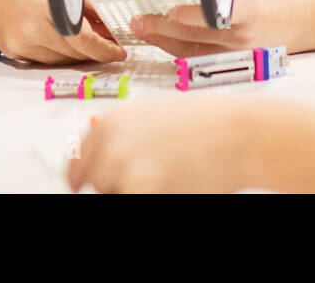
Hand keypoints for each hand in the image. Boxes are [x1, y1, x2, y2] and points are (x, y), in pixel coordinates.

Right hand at [0, 0, 126, 64]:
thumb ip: (87, 1)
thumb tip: (111, 20)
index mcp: (50, 8)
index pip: (85, 41)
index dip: (106, 50)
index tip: (121, 52)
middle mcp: (34, 30)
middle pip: (75, 54)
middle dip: (96, 52)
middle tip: (111, 46)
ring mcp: (21, 43)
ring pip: (60, 60)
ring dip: (77, 54)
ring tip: (89, 42)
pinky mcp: (12, 49)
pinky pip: (42, 59)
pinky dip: (57, 53)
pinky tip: (63, 40)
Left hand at [68, 99, 261, 192]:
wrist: (238, 134)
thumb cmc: (207, 123)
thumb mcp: (153, 117)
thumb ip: (124, 135)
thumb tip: (105, 155)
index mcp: (110, 122)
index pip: (76, 161)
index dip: (84, 177)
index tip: (85, 186)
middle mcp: (109, 144)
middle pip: (94, 182)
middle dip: (114, 184)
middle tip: (144, 180)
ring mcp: (121, 169)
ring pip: (113, 193)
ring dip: (132, 190)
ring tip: (166, 177)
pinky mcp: (138, 190)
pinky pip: (131, 197)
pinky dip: (151, 193)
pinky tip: (172, 185)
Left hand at [130, 0, 309, 55]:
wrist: (306, 22)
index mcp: (247, 10)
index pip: (211, 14)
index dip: (184, 14)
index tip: (163, 9)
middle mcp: (242, 37)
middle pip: (193, 36)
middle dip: (161, 29)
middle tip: (137, 21)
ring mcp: (239, 55)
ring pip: (192, 52)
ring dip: (164, 42)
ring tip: (143, 31)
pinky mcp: (237, 64)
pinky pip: (201, 59)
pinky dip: (180, 50)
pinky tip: (164, 42)